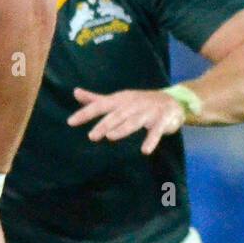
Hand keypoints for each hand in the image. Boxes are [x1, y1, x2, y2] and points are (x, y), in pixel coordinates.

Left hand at [67, 86, 184, 154]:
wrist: (173, 102)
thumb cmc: (139, 103)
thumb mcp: (118, 100)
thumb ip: (97, 99)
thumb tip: (75, 92)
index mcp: (120, 100)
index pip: (100, 105)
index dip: (85, 113)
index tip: (70, 122)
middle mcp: (133, 104)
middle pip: (116, 115)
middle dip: (104, 124)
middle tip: (91, 136)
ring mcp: (148, 111)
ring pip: (134, 121)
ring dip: (123, 128)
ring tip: (111, 137)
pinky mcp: (163, 120)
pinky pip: (156, 131)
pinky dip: (151, 140)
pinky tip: (145, 151)